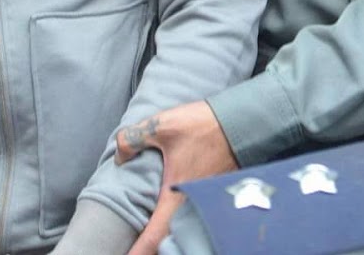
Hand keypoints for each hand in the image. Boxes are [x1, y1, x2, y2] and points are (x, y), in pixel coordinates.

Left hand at [114, 100, 236, 254]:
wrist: (243, 121)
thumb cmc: (203, 125)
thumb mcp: (161, 126)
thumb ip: (133, 138)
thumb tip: (120, 156)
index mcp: (176, 195)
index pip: (154, 235)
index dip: (139, 252)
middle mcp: (193, 204)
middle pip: (170, 240)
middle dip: (152, 249)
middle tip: (136, 252)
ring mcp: (205, 201)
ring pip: (184, 230)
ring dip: (167, 238)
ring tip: (150, 241)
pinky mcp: (213, 193)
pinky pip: (196, 218)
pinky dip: (183, 226)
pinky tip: (173, 221)